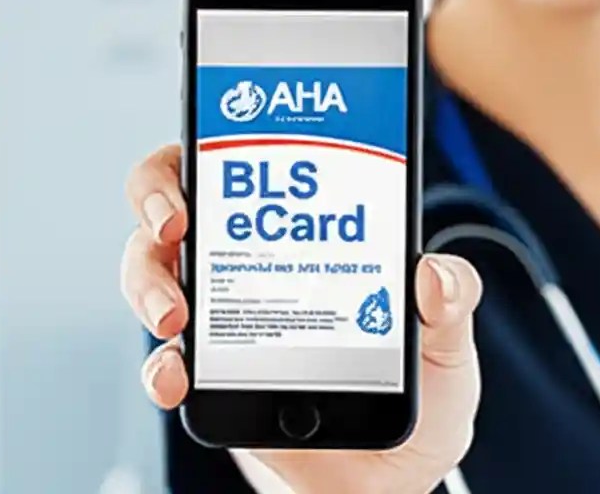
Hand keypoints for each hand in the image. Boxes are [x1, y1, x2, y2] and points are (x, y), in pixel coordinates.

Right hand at [122, 145, 483, 493]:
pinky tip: (175, 375)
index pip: (251, 165)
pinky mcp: (206, 377)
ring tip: (176, 315)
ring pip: (150, 270)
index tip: (221, 141)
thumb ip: (451, 302)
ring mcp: (223, 318)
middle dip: (158, 197)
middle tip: (176, 222)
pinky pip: (162, 361)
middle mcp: (253, 265)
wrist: (392, 481)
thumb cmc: (419, 396)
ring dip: (149, 280)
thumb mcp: (448, 344)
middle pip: (176, 202)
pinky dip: (158, 367)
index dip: (221, 140)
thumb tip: (433, 274)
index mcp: (307, 237)